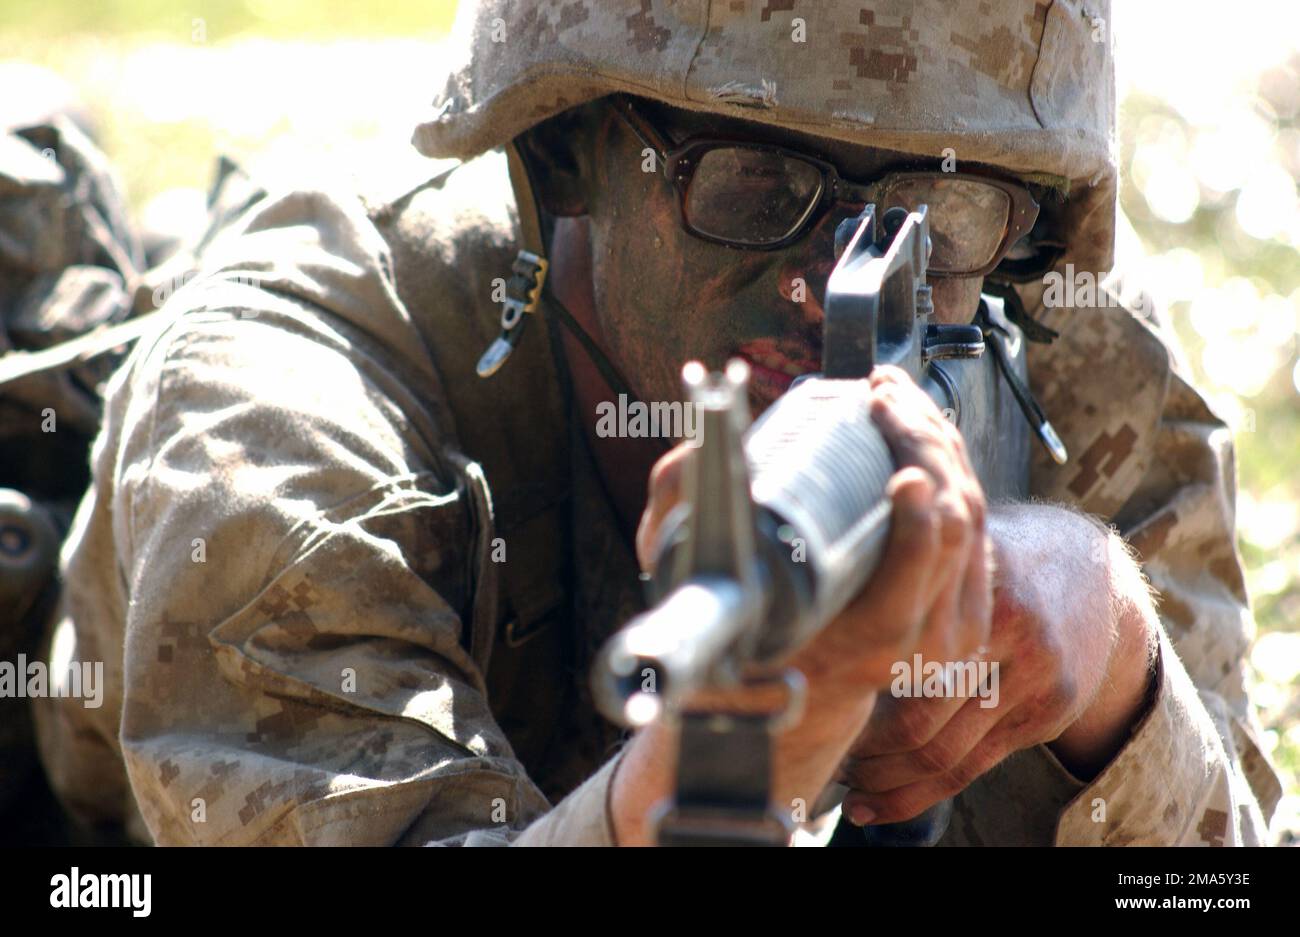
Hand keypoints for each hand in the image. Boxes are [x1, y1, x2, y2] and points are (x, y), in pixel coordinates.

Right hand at [613, 365, 992, 843]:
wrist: (799, 685)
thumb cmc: (745, 633)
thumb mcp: (698, 583)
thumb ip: (677, 516)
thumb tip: (691, 453)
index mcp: (871, 640)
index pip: (915, 576)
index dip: (918, 523)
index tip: (904, 476)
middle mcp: (925, 637)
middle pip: (953, 524)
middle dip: (925, 445)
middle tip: (883, 394)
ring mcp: (954, 621)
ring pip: (969, 513)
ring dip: (938, 441)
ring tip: (894, 393)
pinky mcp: (966, 600)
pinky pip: (973, 520)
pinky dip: (951, 463)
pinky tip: (921, 422)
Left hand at [836, 502, 1157, 826]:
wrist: (1088, 572)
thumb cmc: (987, 558)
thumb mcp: (952, 549)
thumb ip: (904, 570)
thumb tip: (818, 595)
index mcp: (977, 591)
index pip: (901, 664)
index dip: (851, 696)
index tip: (812, 708)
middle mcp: (1014, 635)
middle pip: (919, 720)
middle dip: (864, 749)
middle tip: (822, 754)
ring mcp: (1038, 680)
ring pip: (944, 755)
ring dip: (885, 781)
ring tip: (845, 786)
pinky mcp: (1049, 714)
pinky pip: (971, 770)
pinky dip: (918, 795)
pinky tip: (875, 804)